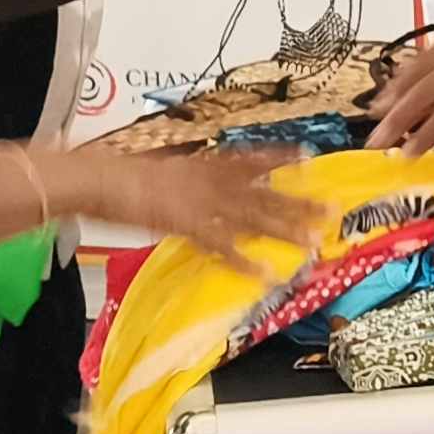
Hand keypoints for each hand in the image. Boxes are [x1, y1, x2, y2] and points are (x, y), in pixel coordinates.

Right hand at [49, 141, 322, 265]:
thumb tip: (198, 182)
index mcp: (203, 163)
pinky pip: (222, 247)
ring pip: (253, 218)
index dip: (279, 159)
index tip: (309, 159)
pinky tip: (267, 274)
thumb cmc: (123, 174)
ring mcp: (202, 203)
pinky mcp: (188, 226)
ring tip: (315, 242)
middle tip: (333, 211)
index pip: (249, 158)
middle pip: (263, 192)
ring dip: (285, 231)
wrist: (100, 179)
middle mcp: (210, 179)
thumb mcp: (162, 169)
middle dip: (298, 203)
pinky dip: (244, 262)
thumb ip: (186, 177)